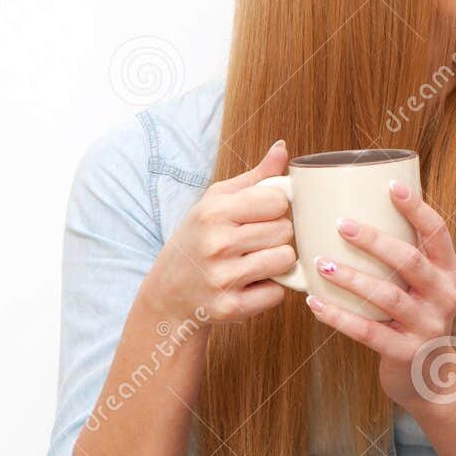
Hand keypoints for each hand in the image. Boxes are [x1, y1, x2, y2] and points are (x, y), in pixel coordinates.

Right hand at [141, 141, 295, 324]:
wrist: (169, 294)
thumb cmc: (199, 240)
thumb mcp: (216, 202)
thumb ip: (255, 178)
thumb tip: (282, 148)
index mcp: (214, 211)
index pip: (278, 201)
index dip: (276, 210)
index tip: (260, 217)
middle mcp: (216, 243)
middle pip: (286, 231)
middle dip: (276, 237)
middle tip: (253, 244)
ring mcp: (222, 277)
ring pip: (286, 261)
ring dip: (276, 264)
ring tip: (253, 262)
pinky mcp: (230, 307)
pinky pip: (277, 293)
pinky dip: (269, 291)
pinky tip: (248, 286)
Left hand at [304, 180, 455, 411]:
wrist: (430, 377)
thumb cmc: (415, 317)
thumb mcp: (422, 285)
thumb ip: (403, 255)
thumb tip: (358, 207)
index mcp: (448, 271)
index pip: (437, 232)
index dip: (416, 208)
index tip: (390, 185)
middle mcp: (444, 296)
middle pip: (410, 261)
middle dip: (375, 241)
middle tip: (341, 224)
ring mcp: (427, 326)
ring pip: (388, 297)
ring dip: (352, 278)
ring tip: (321, 263)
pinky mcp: (407, 352)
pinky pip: (368, 333)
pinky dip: (339, 317)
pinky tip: (314, 304)